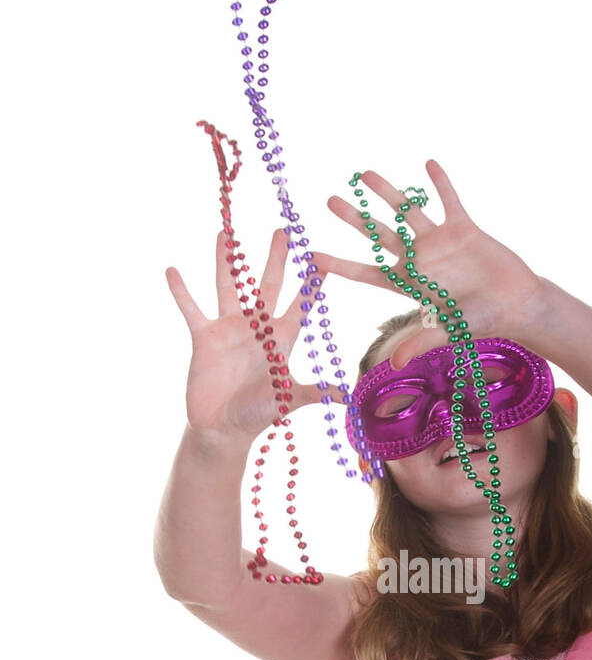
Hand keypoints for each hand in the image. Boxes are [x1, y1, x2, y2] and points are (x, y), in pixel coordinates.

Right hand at [165, 229, 339, 440]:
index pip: (300, 306)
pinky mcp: (204, 338)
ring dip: (226, 261)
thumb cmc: (258, 414)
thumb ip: (318, 392)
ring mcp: (229, 330)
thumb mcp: (290, 399)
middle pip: (267, 286)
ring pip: (229, 287)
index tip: (321, 259)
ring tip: (225, 233)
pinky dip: (181, 291)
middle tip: (283, 231)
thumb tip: (352, 395)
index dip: (311, 285)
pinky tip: (172, 270)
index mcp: (281, 340)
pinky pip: (191, 309)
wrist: (223, 428)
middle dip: (275, 259)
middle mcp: (256, 328)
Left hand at [313, 159, 544, 371]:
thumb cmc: (483, 322)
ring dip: (388, 192)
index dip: (342, 265)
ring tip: (364, 173)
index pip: (368, 274)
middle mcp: (421, 260)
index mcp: (411, 284)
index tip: (313, 257)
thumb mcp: (450, 329)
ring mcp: (440, 242)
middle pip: (380, 236)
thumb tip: (394, 364)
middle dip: (355, 218)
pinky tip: (428, 163)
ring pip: (408, 212)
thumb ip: (422, 339)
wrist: (516, 305)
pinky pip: (449, 200)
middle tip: (329, 200)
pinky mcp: (464, 228)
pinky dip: (440, 183)